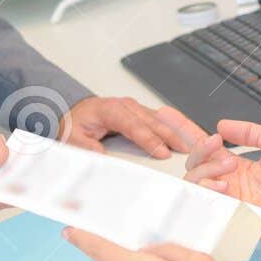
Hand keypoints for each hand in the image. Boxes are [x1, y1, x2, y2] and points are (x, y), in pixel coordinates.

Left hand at [58, 96, 199, 159]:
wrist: (75, 114)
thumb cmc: (76, 124)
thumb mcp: (74, 138)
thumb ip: (87, 147)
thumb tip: (101, 155)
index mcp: (109, 110)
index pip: (133, 125)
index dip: (149, 139)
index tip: (161, 152)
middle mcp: (124, 106)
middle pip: (150, 121)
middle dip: (168, 136)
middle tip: (182, 150)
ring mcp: (133, 107)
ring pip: (156, 119)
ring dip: (172, 132)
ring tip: (186, 146)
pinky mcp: (138, 112)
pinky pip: (156, 119)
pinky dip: (169, 128)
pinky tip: (179, 137)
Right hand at [184, 119, 260, 240]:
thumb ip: (248, 132)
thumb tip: (222, 125)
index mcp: (238, 166)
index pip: (204, 147)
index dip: (184, 130)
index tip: (166, 114)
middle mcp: (229, 182)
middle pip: (194, 164)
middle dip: (200, 151)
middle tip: (217, 144)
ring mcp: (228, 199)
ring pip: (194, 181)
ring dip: (206, 168)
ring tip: (230, 165)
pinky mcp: (231, 215)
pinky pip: (204, 201)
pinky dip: (209, 188)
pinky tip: (225, 184)